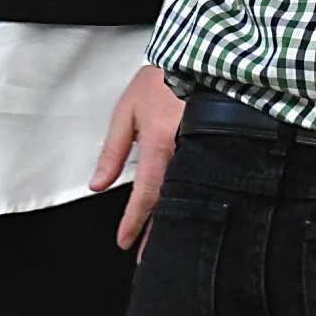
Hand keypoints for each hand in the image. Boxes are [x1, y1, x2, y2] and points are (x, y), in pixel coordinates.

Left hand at [90, 64, 185, 251]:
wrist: (196, 57)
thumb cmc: (160, 80)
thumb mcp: (126, 112)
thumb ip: (112, 150)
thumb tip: (98, 183)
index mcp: (160, 145)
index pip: (145, 195)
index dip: (133, 222)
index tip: (123, 242)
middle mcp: (185, 153)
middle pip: (170, 204)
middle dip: (157, 234)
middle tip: (147, 258)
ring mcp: (203, 152)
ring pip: (188, 196)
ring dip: (176, 220)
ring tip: (167, 243)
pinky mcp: (217, 148)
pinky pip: (203, 181)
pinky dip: (194, 199)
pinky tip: (191, 212)